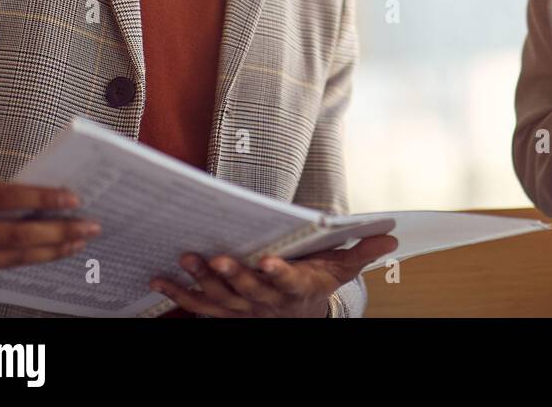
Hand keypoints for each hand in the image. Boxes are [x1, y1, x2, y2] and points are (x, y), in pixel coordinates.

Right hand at [0, 159, 99, 284]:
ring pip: (11, 258)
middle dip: (60, 231)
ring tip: (78, 241)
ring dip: (51, 250)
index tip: (73, 198)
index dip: (42, 198)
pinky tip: (49, 251)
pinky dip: (27, 260)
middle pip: (16, 235)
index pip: (5, 198)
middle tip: (91, 225)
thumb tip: (32, 185)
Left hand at [149, 234, 398, 316]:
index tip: (270, 261)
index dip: (279, 273)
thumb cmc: (317, 281)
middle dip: (233, 276)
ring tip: (188, 259)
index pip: (289, 281)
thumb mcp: (343, 267)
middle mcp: (267, 302)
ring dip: (202, 281)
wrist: (296, 313)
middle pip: (249, 291)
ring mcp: (242, 309)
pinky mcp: (223, 311)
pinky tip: (159, 280)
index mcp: (297, 287)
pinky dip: (178, 295)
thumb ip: (363, 251)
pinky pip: (198, 306)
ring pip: (221, 299)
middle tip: (219, 258)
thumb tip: (392, 237)